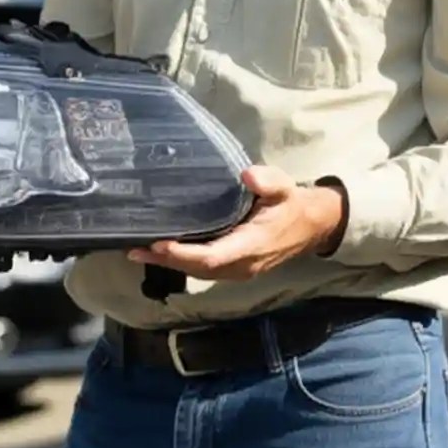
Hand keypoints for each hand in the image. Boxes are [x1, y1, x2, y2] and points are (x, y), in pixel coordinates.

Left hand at [127, 166, 347, 281]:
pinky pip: (204, 270)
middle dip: (166, 261)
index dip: (183, 254)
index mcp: (252, 246)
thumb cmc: (292, 204)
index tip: (159, 244)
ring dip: (170, 264)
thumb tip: (248, 175)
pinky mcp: (235, 269)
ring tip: (139, 252)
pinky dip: (182, 263)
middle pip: (198, 269)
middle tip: (135, 249)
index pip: (212, 257)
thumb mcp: (284, 187)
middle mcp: (242, 265)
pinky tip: (162, 254)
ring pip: (199, 273)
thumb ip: (268, 181)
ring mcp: (239, 271)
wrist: (311, 226)